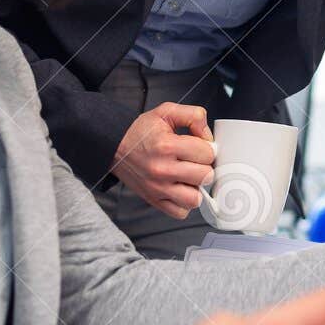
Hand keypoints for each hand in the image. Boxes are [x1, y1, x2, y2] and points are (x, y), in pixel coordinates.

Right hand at [110, 102, 214, 218]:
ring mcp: (158, 188)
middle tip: (194, 161)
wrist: (115, 146)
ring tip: (188, 177)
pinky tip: (180, 188)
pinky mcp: (154, 200)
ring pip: (195, 199)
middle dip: (204, 166)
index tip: (198, 146)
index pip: (207, 153)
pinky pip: (180, 212)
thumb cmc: (141, 131)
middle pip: (205, 176)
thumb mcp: (166, 112)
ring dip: (195, 188)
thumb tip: (209, 136)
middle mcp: (162, 169)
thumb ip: (193, 116)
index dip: (207, 148)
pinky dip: (183, 203)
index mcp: (167, 145)